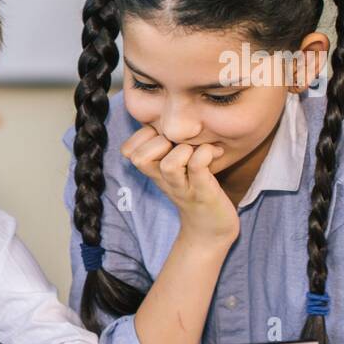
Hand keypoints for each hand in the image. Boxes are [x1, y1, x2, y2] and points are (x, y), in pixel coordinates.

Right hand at [120, 126, 238, 244]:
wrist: (210, 229)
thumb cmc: (196, 189)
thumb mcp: (177, 167)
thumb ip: (170, 145)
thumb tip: (170, 114)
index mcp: (154, 171)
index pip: (128, 150)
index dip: (142, 135)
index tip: (164, 135)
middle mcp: (163, 180)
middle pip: (139, 158)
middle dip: (159, 142)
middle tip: (178, 143)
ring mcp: (183, 187)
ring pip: (169, 165)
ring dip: (184, 151)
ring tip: (197, 150)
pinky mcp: (203, 192)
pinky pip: (198, 167)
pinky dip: (206, 153)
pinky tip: (215, 152)